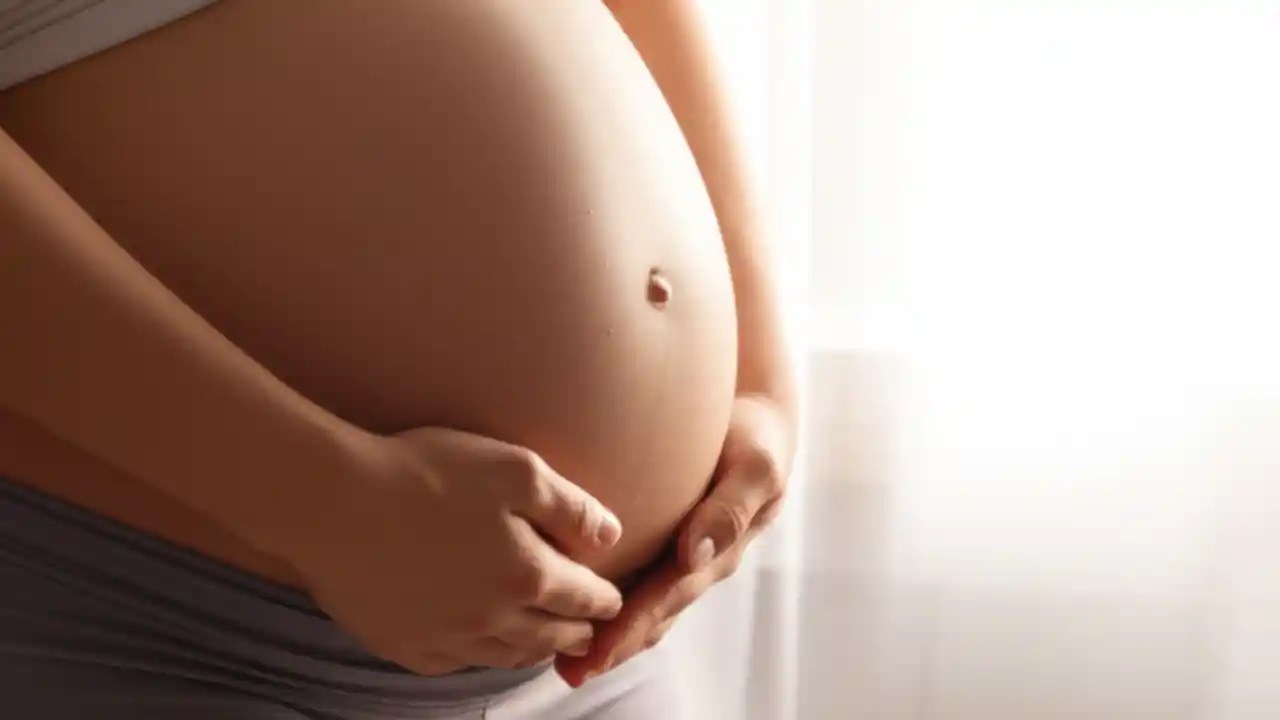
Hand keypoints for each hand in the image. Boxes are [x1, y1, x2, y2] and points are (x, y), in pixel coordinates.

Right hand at [282, 426, 625, 675]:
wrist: (335, 503)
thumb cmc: (427, 473)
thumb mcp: (515, 470)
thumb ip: (572, 507)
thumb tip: (612, 537)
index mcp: (527, 574)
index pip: (583, 597)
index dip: (604, 598)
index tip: (613, 599)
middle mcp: (493, 617)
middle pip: (550, 636)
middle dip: (577, 633)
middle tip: (589, 631)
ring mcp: (447, 637)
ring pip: (507, 655)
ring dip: (534, 650)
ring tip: (544, 643)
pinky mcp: (405, 646)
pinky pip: (456, 663)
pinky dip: (479, 656)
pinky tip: (481, 646)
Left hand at [555, 395, 792, 685]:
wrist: (753, 416)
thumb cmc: (755, 440)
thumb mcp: (756, 468)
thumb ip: (731, 508)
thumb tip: (696, 554)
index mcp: (718, 554)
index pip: (668, 597)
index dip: (634, 626)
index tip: (600, 652)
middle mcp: (695, 563)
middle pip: (649, 612)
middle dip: (612, 644)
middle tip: (570, 671)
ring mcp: (678, 555)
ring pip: (638, 602)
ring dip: (605, 632)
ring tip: (561, 660)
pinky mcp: (661, 539)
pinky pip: (631, 574)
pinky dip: (601, 593)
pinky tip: (567, 601)